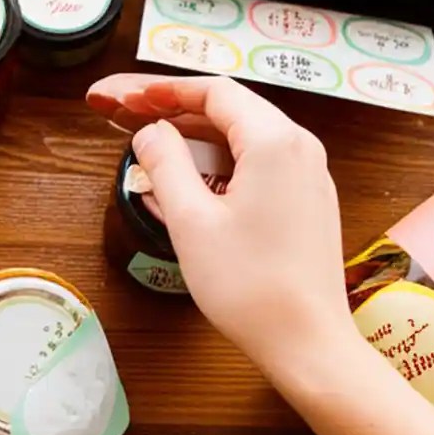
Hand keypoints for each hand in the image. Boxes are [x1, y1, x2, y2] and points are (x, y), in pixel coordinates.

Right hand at [88, 74, 354, 369]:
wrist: (308, 344)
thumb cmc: (251, 287)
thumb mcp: (191, 221)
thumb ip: (166, 165)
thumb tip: (149, 133)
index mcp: (274, 141)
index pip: (212, 93)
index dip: (162, 90)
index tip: (124, 97)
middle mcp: (300, 148)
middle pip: (228, 110)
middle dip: (173, 109)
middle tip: (125, 114)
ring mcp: (308, 176)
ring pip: (242, 138)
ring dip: (194, 140)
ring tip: (149, 149)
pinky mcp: (306, 203)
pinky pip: (257, 166)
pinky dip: (218, 165)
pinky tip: (186, 183)